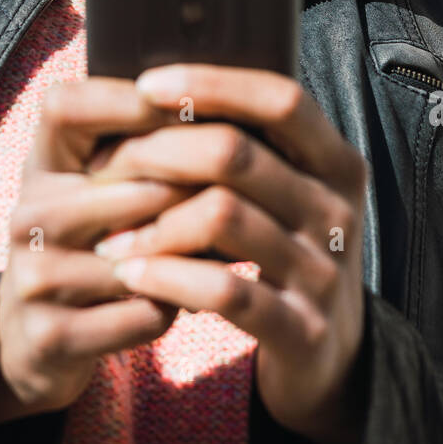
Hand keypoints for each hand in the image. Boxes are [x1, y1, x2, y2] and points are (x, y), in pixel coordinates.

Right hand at [0, 77, 195, 423]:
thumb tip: (226, 106)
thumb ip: (138, 151)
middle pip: (125, 183)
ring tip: (222, 250)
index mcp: (40, 166)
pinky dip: (175, 307)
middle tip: (242, 192)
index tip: (190, 107)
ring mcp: (31, 278)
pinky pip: (141, 313)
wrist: (35, 341)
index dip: (128, 100)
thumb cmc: (89, 245)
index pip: (66, 105)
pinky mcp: (49, 336)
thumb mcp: (96, 189)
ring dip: (189, 255)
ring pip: (139, 254)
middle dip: (190, 189)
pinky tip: (187, 300)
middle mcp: (25, 215)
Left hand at [89, 64, 368, 443]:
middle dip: (157, 153)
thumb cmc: (285, 253)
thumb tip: (161, 87)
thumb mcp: (288, 195)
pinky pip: (223, 291)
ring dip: (150, 222)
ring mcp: (325, 271)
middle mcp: (339, 209)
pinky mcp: (303, 329)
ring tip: (108, 233)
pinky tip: (131, 274)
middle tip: (103, 168)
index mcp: (338, 162)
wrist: (328, 359)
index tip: (146, 85)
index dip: (213, 84)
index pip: (280, 99)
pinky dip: (167, 277)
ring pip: (222, 217)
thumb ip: (250, 146)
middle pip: (237, 154)